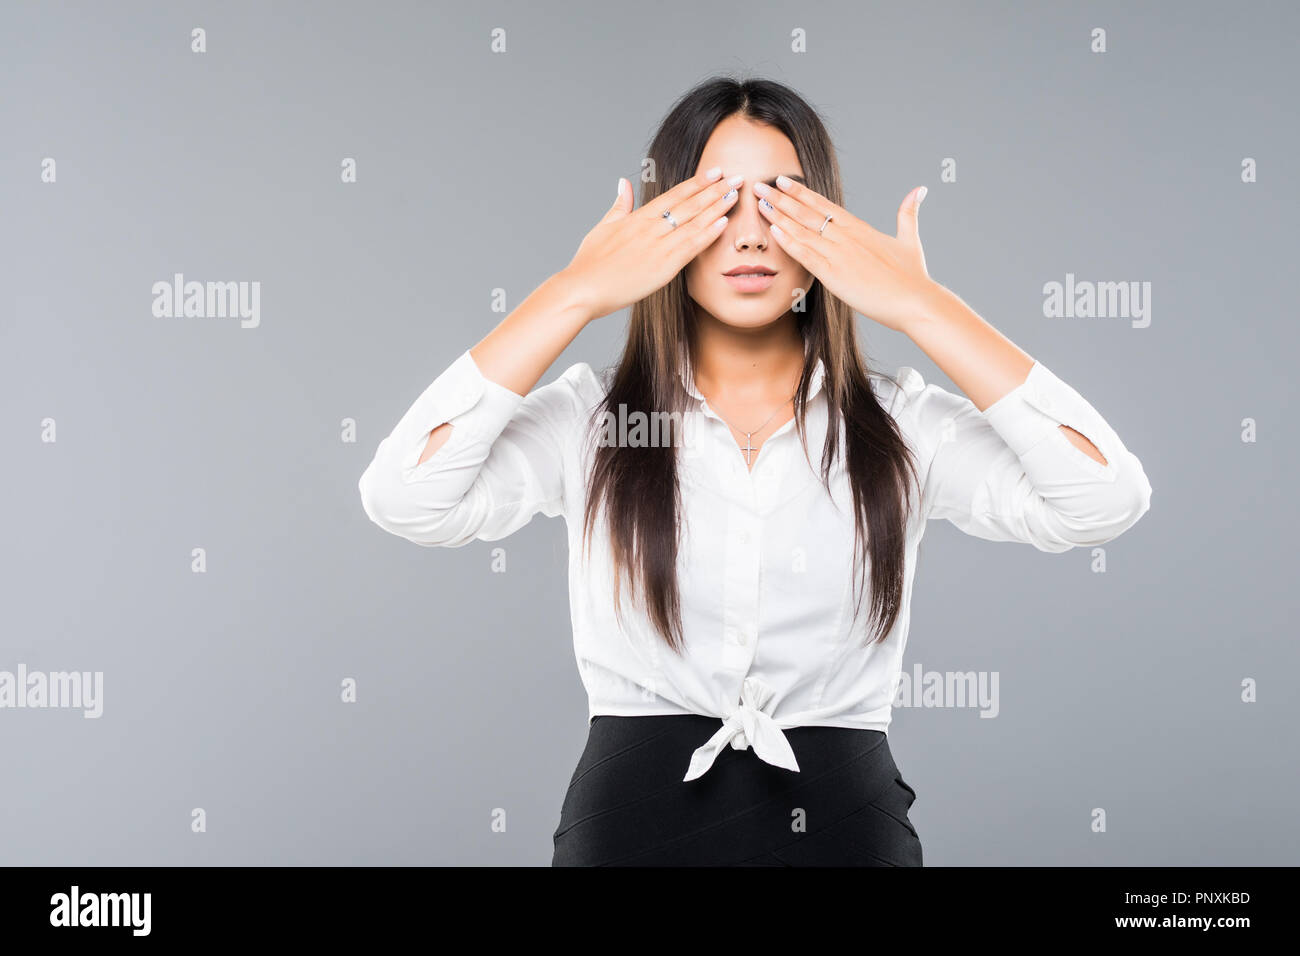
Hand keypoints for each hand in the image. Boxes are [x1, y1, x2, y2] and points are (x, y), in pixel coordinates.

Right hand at [560, 167, 741, 320]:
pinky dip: (708, 233)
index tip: (715, 172)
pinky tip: (723, 222)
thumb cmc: (589, 263)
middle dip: (715, 189)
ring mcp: (658, 246)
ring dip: (717, 207)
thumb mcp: (603, 227)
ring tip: (736, 194)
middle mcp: (650, 228)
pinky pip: (691, 246)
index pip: (674, 195)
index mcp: (637, 218)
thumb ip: (619, 205)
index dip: (697, 183)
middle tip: (737, 177)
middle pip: (689, 204)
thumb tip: (624, 183)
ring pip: (694, 222)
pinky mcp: (663, 267)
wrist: (582, 288)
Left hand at [755, 178, 936, 332]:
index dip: (801, 193)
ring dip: (778, 217)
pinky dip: (789, 243)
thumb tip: (920, 189)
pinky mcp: (835, 275)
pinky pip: (806, 256)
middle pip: (807, 213)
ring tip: (759, 203)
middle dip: (781, 199)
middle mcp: (846, 237)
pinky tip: (773, 232)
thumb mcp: (910, 239)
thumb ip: (908, 213)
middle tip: (759, 186)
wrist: (915, 301)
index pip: (824, 205)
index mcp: (860, 228)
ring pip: (802, 231)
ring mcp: (839, 255)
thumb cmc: (913, 276)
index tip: (783, 181)